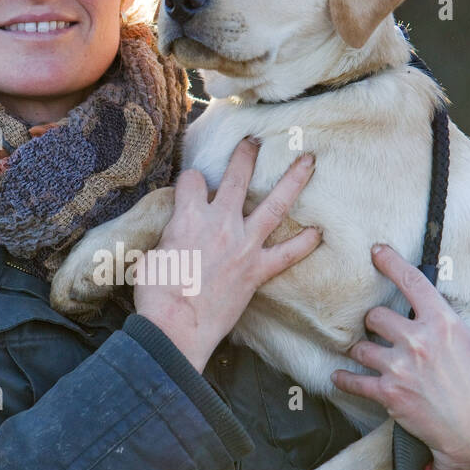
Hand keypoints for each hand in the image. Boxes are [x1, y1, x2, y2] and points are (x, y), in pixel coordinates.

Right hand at [135, 139, 321, 372]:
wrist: (176, 327)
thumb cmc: (156, 294)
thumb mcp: (152, 254)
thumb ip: (170, 237)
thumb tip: (175, 237)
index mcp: (188, 216)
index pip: (191, 181)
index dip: (190, 183)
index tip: (191, 189)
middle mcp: (221, 223)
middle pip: (237, 177)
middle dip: (246, 155)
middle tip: (255, 142)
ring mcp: (244, 245)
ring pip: (275, 204)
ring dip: (293, 180)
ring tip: (308, 161)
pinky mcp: (257, 271)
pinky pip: (288, 253)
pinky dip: (304, 244)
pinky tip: (317, 234)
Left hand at [330, 243, 469, 469]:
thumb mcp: (469, 342)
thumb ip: (443, 323)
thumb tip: (422, 309)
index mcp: (443, 322)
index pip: (412, 282)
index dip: (391, 262)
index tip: (376, 252)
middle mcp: (419, 340)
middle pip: (375, 316)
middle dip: (374, 323)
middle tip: (377, 330)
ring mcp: (400, 367)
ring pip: (361, 347)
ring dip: (361, 350)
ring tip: (365, 354)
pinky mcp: (388, 393)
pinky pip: (353, 381)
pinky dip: (344, 379)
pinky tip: (339, 376)